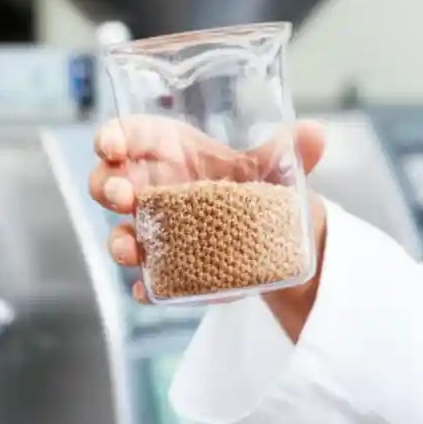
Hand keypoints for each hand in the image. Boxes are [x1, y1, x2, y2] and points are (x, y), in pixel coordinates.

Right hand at [88, 117, 327, 338]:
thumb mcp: (275, 166)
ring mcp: (155, 230)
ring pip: (120, 233)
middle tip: (123, 196)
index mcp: (171, 151)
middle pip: (110, 181)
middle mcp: (153, 187)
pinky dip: (143, 286)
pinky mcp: (168, 268)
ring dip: (117, 240)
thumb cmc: (260, 187)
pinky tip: (148, 290)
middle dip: (106, 185)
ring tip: (130, 249)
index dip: (113, 136)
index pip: (131, 136)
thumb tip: (316, 133)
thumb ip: (291, 150)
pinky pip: (146, 279)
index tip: (111, 145)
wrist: (279, 237)